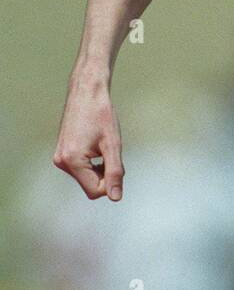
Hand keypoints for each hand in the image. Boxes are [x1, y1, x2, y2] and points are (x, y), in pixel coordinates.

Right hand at [53, 79, 124, 200]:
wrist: (86, 92)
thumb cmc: (102, 115)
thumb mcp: (113, 145)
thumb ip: (115, 172)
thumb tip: (116, 198)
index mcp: (72, 161)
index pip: (95, 191)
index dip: (111, 183)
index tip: (117, 164)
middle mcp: (61, 162)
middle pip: (90, 186)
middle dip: (105, 175)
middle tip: (111, 152)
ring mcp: (59, 158)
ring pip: (86, 178)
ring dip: (99, 169)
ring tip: (103, 146)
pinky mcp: (61, 153)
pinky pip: (80, 169)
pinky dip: (92, 164)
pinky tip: (96, 146)